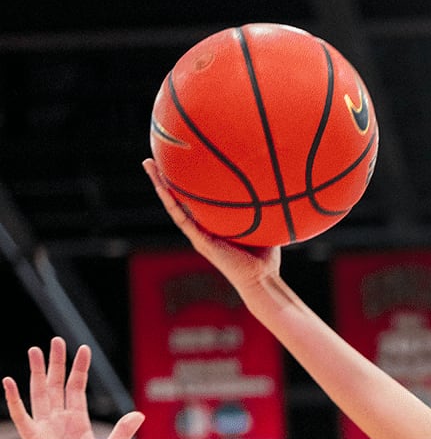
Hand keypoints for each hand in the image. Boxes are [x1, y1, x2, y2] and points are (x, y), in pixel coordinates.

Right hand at [3, 339, 142, 438]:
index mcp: (78, 422)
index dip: (80, 369)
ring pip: (39, 393)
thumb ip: (122, 432)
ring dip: (36, 372)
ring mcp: (45, 428)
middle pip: (56, 384)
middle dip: (56, 363)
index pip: (77, 388)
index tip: (83, 348)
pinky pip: (21, 415)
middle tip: (56, 340)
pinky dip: (14, 399)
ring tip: (34, 350)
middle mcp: (60, 421)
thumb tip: (139, 413)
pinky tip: (8, 382)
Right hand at [143, 159, 281, 291]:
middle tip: (150, 159)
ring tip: (149, 165)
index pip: (194, 199)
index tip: (177, 161)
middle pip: (178, 199)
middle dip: (163, 179)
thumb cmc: (265, 255)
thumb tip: (273, 185)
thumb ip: (262, 208)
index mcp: (212, 225)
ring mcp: (199, 235)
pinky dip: (172, 204)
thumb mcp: (263, 225)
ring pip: (174, 206)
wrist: (261, 279)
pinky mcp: (202, 242)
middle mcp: (201, 228)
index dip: (184, 183)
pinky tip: (162, 189)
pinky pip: (183, 220)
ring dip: (160, 186)